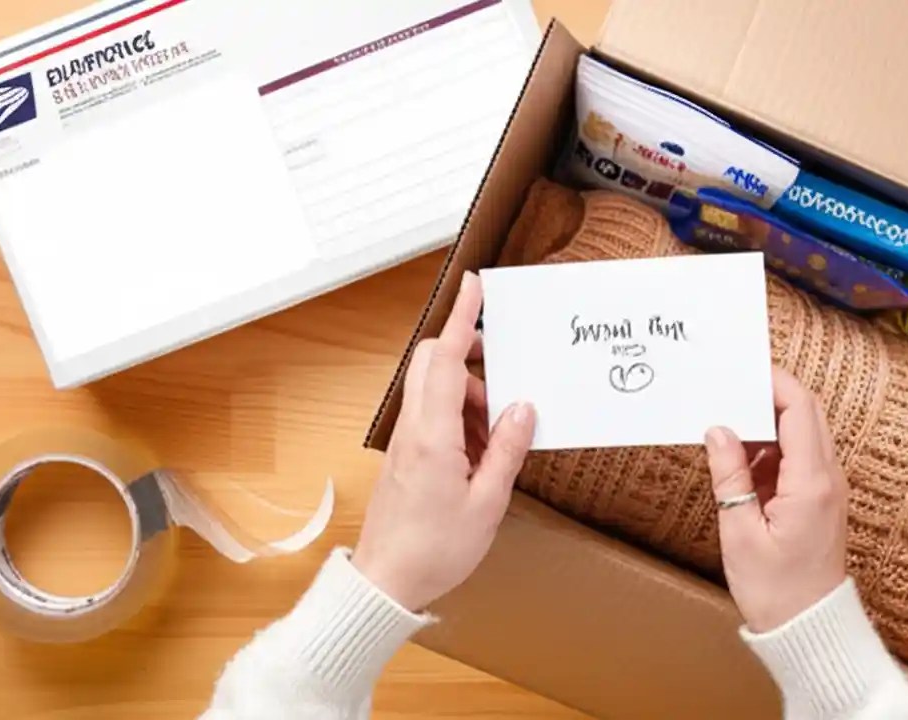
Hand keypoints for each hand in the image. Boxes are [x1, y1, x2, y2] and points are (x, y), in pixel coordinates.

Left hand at [353, 271, 534, 610]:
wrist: (386, 583)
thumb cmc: (435, 549)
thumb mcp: (488, 502)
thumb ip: (507, 449)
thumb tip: (521, 408)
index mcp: (433, 435)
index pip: (443, 358)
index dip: (461, 319)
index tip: (473, 287)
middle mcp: (412, 430)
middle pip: (433, 364)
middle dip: (469, 356)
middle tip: (503, 372)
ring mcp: (404, 442)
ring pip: (434, 391)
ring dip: (469, 398)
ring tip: (498, 438)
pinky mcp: (404, 457)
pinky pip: (432, 418)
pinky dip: (459, 422)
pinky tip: (481, 455)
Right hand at [704, 367, 847, 632]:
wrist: (809, 629)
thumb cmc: (776, 590)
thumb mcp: (740, 532)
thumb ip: (729, 476)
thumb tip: (718, 430)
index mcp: (812, 481)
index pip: (799, 408)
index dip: (773, 381)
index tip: (741, 368)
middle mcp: (828, 478)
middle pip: (805, 413)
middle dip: (768, 394)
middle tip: (728, 386)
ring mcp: (826, 488)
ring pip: (800, 434)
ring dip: (766, 425)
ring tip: (725, 424)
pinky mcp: (818, 499)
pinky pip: (796, 458)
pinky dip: (770, 450)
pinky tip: (739, 461)